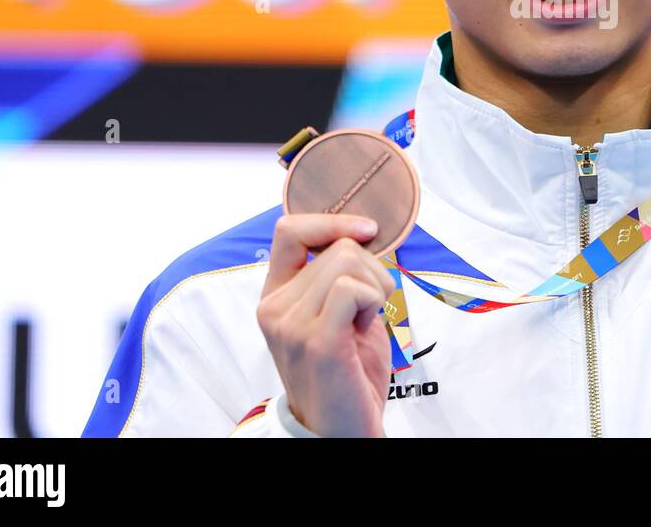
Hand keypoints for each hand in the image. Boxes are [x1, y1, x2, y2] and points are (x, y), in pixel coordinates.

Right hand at [256, 213, 394, 436]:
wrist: (343, 429)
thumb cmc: (348, 372)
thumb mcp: (338, 313)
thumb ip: (339, 275)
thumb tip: (363, 232)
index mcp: (276, 296)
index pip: (289, 230)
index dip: (333, 221)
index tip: (367, 231)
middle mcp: (275, 308)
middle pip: (338, 246)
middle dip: (372, 270)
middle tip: (368, 310)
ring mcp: (291, 325)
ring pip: (349, 261)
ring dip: (375, 287)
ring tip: (364, 323)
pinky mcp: (316, 341)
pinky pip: (354, 289)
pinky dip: (374, 301)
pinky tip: (364, 329)